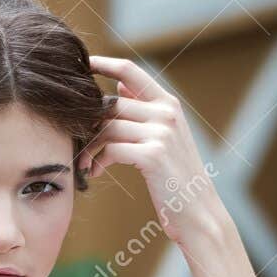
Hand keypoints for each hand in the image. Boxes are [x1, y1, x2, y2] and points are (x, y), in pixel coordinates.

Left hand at [81, 53, 221, 243]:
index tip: (80, 65)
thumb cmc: (176, 179)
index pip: (129, 70)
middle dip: (88, 125)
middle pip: (110, 106)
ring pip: (107, 128)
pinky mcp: (153, 155)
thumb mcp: (165, 138)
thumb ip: (144, 110)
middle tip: (78, 145)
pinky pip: (111, 149)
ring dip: (89, 148)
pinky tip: (94, 173)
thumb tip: (118, 86)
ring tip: (84, 164)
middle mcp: (166, 113)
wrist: (198, 213)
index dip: (102, 64)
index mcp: (168, 103)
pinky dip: (97, 162)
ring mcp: (161, 132)